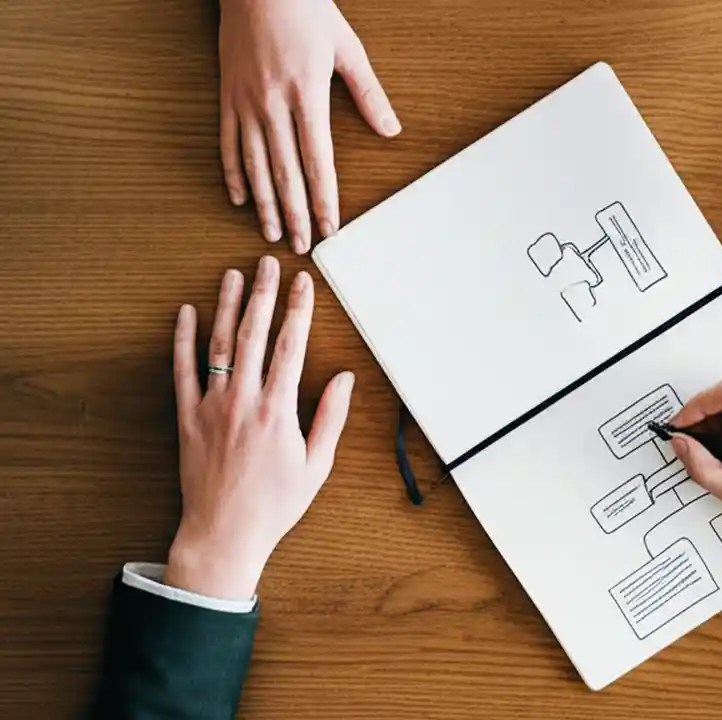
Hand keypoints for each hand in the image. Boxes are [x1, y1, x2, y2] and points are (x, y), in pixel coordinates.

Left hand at [165, 256, 354, 599]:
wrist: (224, 533)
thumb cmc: (275, 505)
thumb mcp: (317, 465)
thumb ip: (331, 418)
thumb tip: (344, 379)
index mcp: (278, 411)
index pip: (290, 347)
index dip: (298, 310)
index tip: (303, 283)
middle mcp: (243, 402)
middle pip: (254, 335)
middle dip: (263, 295)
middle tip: (269, 263)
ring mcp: (211, 407)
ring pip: (220, 345)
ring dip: (227, 306)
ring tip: (233, 275)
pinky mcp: (188, 417)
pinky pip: (183, 370)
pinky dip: (184, 339)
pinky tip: (188, 313)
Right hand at [219, 0, 399, 253]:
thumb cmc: (305, 9)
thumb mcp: (346, 48)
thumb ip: (368, 93)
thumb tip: (391, 130)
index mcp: (306, 95)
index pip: (318, 161)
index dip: (324, 199)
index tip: (329, 228)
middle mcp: (272, 104)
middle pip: (285, 172)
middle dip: (295, 214)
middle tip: (300, 246)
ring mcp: (245, 102)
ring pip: (254, 164)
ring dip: (265, 204)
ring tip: (271, 234)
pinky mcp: (227, 96)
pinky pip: (227, 143)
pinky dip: (233, 174)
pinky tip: (241, 199)